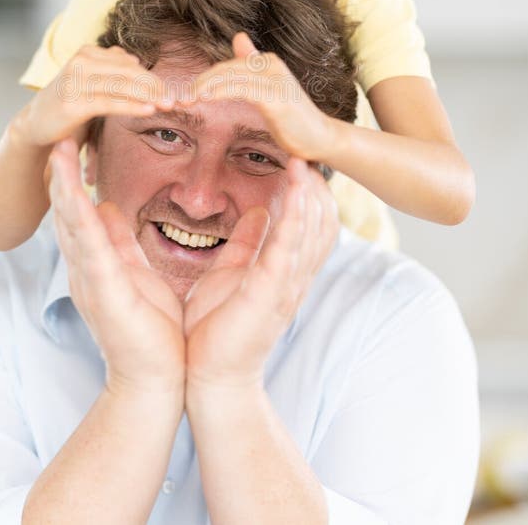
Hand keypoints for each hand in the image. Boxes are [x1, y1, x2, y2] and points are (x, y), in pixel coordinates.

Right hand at [17, 45, 172, 148]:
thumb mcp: (93, 83)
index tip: (176, 91)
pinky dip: (131, 105)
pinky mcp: (72, 102)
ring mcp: (74, 80)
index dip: (154, 78)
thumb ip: (113, 70)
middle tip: (180, 98)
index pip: (130, 64)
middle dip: (156, 86)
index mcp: (89, 53)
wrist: (37, 124)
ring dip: (149, 95)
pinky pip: (108, 101)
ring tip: (169, 104)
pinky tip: (149, 109)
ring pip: (121, 85)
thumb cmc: (70, 104)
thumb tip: (137, 61)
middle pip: (129, 72)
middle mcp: (81, 61)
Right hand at [49, 138, 184, 396]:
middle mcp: (84, 264)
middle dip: (60, 172)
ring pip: (71, 218)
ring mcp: (89, 275)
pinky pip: (86, 240)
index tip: (70, 139)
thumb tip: (107, 206)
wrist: (155, 380)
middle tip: (56, 132)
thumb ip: (120, 240)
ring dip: (62, 182)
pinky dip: (76, 208)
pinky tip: (69, 184)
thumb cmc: (150, 331)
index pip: (78, 209)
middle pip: (66, 209)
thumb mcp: (134, 271)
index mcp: (95, 259)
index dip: (70, 175)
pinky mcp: (101, 286)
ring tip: (58, 145)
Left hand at [183, 158, 339, 391]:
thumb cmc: (216, 329)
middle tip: (306, 151)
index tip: (298, 157)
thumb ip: (246, 243)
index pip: (308, 221)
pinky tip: (295, 193)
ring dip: (308, 196)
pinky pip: (289, 251)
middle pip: (319, 223)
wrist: (208, 376)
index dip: (307, 190)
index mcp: (282, 270)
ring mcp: (284, 286)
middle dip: (314, 188)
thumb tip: (257, 212)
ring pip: (310, 232)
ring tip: (303, 162)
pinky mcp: (270, 295)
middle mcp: (291, 276)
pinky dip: (296, 220)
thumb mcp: (231, 272)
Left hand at [186, 33, 336, 163]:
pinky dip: (219, 92)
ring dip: (203, 88)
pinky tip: (203, 99)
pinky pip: (240, 90)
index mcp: (267, 62)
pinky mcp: (276, 96)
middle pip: (225, 70)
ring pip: (230, 77)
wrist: (320, 137)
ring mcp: (275, 79)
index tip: (186, 94)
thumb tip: (239, 36)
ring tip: (185, 100)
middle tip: (179, 99)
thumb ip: (253, 64)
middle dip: (199, 83)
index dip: (205, 79)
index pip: (227, 66)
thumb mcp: (269, 88)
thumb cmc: (293, 119)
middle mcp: (271, 65)